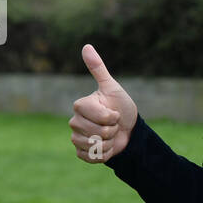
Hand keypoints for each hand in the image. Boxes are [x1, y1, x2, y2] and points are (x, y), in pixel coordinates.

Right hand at [70, 44, 137, 162]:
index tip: (114, 113)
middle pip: (97, 132)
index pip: (98, 116)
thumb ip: (98, 68)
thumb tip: (86, 46)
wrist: (128, 129)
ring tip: (109, 135)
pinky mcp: (80, 152)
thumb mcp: (112, 87)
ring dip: (109, 143)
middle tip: (113, 125)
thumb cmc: (120, 106)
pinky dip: (104, 154)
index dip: (112, 117)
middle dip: (112, 130)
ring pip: (94, 145)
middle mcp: (74, 121)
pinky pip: (90, 157)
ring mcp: (76, 137)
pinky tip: (106, 147)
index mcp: (80, 105)